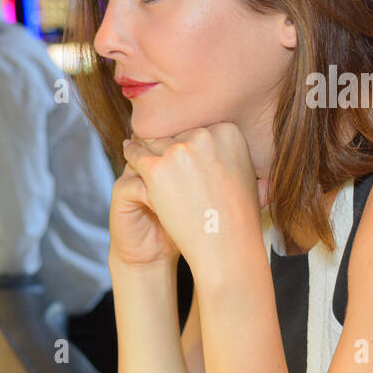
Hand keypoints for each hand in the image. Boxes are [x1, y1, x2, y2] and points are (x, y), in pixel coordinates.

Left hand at [120, 124, 268, 284]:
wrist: (225, 243)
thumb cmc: (237, 214)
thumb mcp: (244, 172)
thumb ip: (227, 152)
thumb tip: (218, 137)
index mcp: (227, 131)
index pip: (197, 129)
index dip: (188, 143)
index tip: (183, 152)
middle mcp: (204, 136)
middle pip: (177, 135)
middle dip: (170, 147)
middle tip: (163, 155)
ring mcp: (179, 152)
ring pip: (155, 143)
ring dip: (148, 148)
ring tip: (138, 147)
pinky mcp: (157, 169)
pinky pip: (137, 154)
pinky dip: (131, 152)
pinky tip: (127, 150)